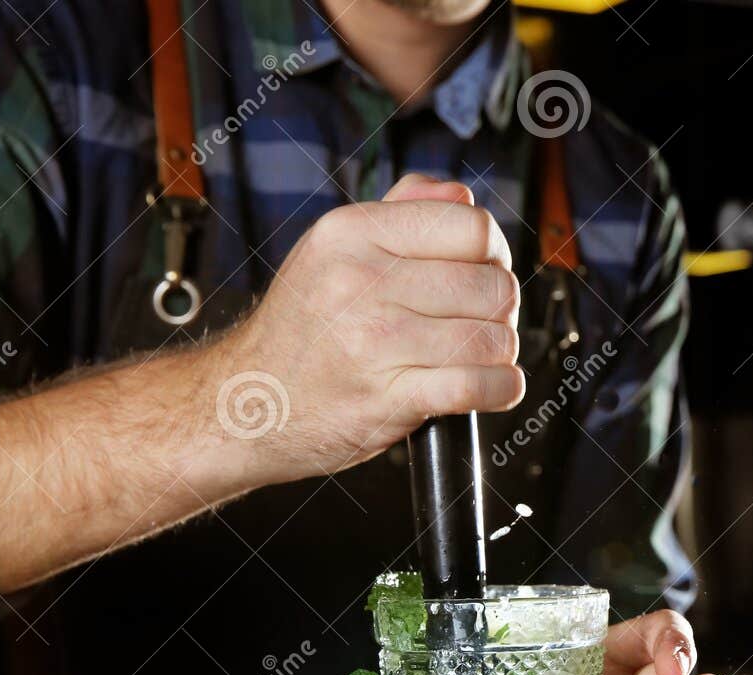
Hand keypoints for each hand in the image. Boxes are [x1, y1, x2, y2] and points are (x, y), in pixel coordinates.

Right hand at [201, 175, 523, 487]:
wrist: (250, 402)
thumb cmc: (303, 330)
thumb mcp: (334, 251)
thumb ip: (401, 214)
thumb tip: (460, 194)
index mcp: (352, 233)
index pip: (472, 226)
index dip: (494, 253)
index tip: (486, 272)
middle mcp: (360, 280)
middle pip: (491, 284)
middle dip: (501, 308)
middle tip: (482, 322)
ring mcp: (374, 340)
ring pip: (490, 337)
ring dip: (500, 352)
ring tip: (478, 356)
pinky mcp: (388, 397)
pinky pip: (477, 385)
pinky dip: (502, 389)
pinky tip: (494, 387)